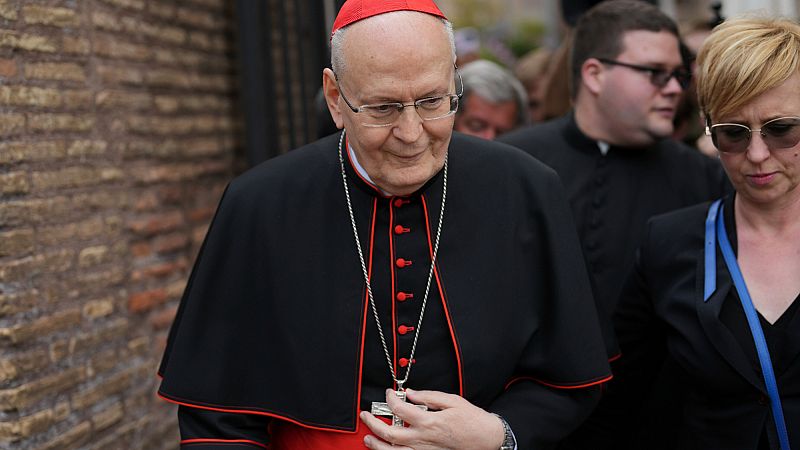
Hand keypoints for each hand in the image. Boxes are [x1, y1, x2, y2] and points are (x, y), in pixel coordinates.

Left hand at [360, 388, 504, 449]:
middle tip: (365, 415)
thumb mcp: (452, 401)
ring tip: (368, 438)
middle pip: (390, 433)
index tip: (388, 393)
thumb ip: (428, 396)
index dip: (389, 399)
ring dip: (377, 445)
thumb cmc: (472, 420)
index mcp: (429, 421)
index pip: (400, 409)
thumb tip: (410, 393)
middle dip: (373, 424)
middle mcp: (423, 439)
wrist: (487, 439)